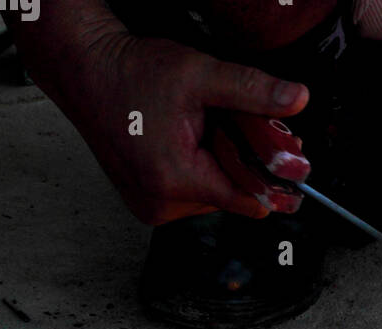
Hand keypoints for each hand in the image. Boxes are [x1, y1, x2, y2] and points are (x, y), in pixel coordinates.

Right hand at [54, 30, 309, 223]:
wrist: (83, 68)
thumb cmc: (132, 71)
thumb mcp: (200, 74)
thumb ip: (252, 90)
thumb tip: (297, 98)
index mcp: (175, 179)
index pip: (250, 200)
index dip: (272, 178)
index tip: (286, 163)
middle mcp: (160, 203)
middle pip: (232, 198)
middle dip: (239, 165)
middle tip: (226, 127)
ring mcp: (150, 207)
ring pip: (213, 197)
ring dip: (217, 168)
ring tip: (197, 133)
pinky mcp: (145, 203)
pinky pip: (190, 195)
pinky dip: (196, 172)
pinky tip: (182, 145)